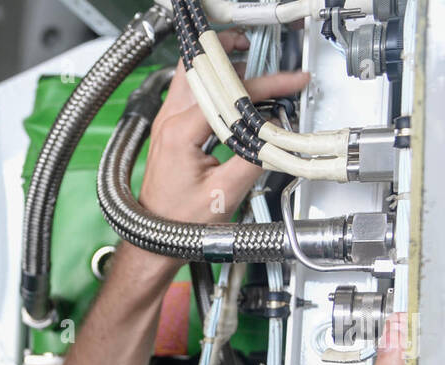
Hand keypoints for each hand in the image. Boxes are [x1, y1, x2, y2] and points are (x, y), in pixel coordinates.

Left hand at [139, 32, 309, 225]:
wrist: (155, 238)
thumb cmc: (179, 222)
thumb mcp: (225, 193)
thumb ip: (255, 158)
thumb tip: (276, 135)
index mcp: (179, 133)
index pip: (228, 94)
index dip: (264, 85)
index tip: (289, 84)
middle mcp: (167, 122)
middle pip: (196, 66)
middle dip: (226, 51)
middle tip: (253, 46)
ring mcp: (165, 125)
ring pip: (190, 77)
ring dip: (218, 66)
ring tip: (246, 62)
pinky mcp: (169, 133)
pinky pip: (190, 96)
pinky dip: (212, 87)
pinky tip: (231, 93)